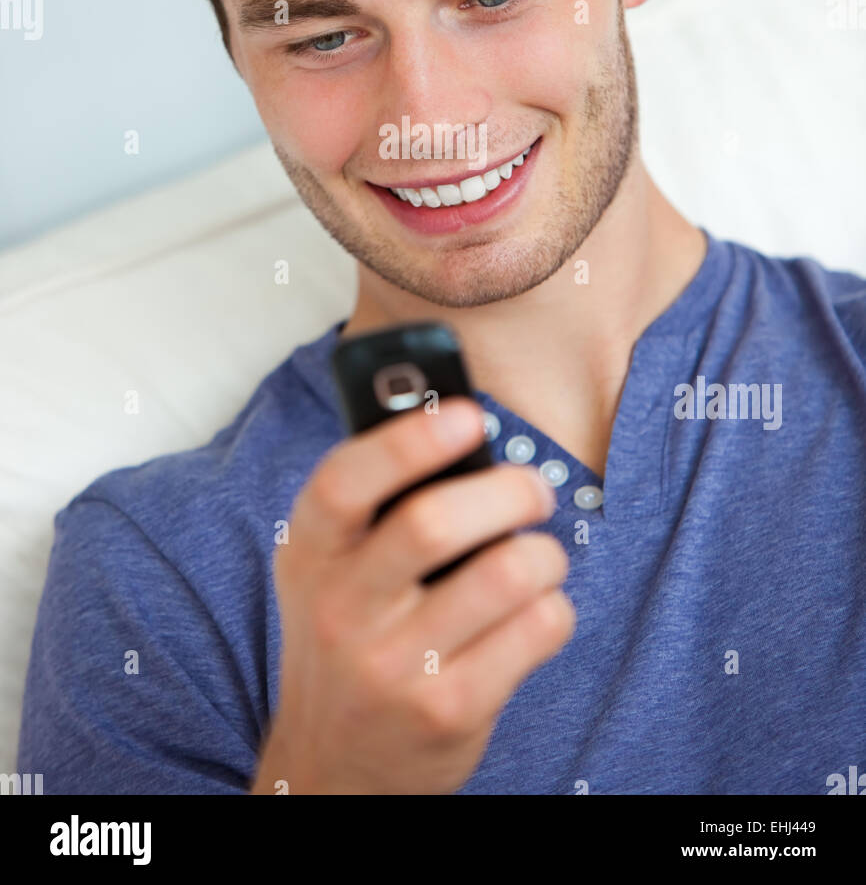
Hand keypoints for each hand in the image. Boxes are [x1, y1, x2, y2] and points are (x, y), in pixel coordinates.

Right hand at [250, 396, 574, 794]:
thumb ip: (377, 504)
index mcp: (310, 554)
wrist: (334, 766)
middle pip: (433, 523)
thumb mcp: (331, 569)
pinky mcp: (447, 711)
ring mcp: (393, 666)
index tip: (469, 416)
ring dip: (545, 553)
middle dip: (509, 490)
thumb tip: (461, 424)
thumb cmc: (350, 635)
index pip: (344, 483)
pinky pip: (536, 630)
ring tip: (540, 556)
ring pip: (505, 575)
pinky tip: (535, 613)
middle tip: (535, 488)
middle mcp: (341, 610)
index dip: (409, 440)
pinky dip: (554, 608)